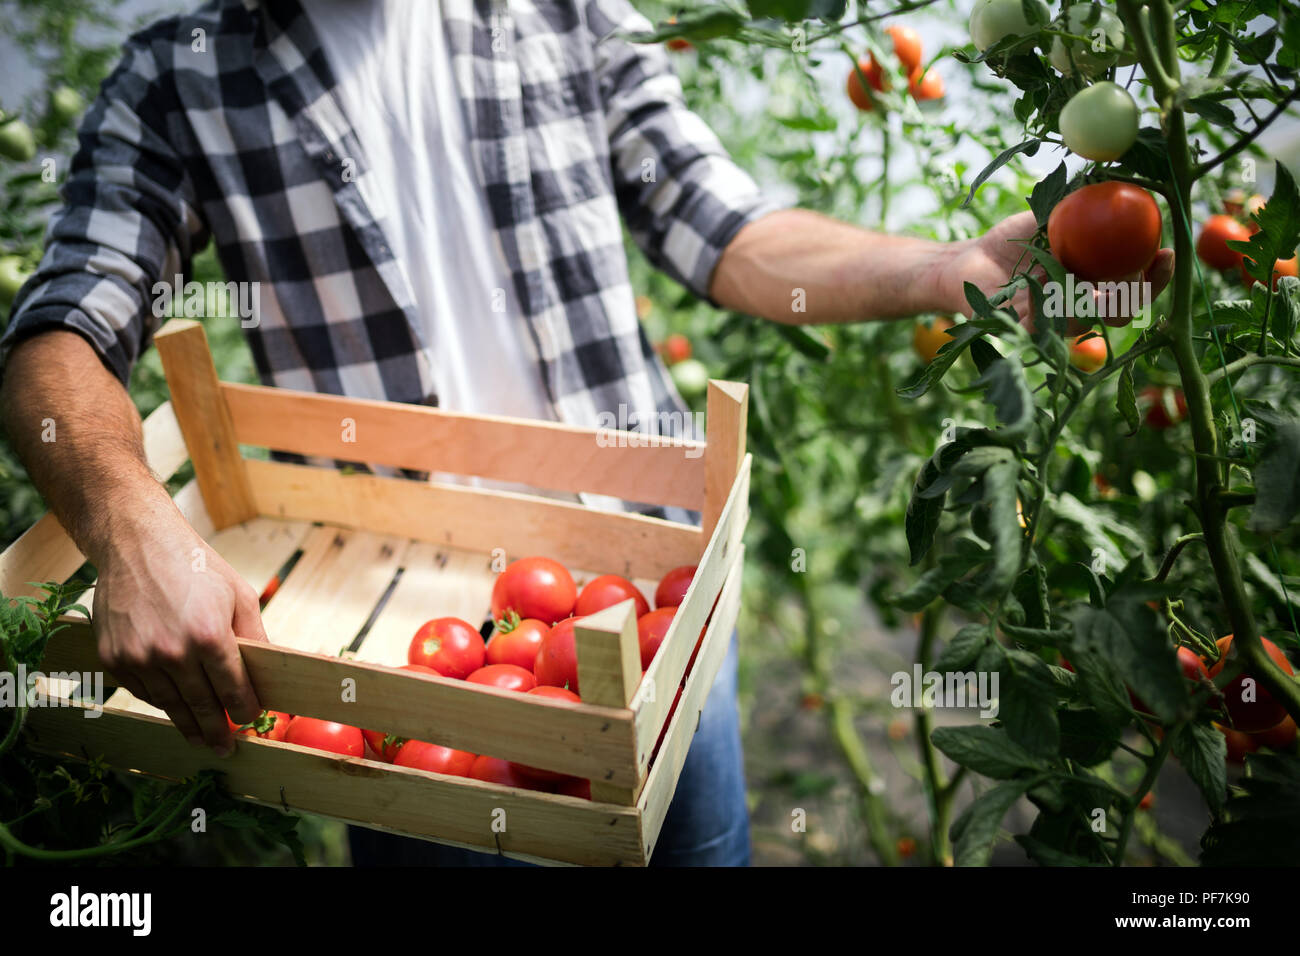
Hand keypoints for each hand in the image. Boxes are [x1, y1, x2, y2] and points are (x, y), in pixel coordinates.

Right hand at [93, 505, 266, 754]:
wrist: (137, 545)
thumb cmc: (195, 566)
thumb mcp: (238, 595)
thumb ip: (255, 636)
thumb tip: (269, 670)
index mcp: (209, 636)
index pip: (233, 689)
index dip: (245, 710)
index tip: (252, 720)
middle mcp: (172, 652)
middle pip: (201, 706)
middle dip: (218, 731)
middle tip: (226, 748)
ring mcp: (139, 658)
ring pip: (170, 704)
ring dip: (187, 724)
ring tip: (201, 738)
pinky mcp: (114, 658)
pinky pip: (143, 692)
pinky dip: (161, 701)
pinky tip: (174, 706)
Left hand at [939, 211, 1174, 330]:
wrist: (969, 258)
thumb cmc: (1015, 240)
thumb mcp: (1055, 215)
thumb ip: (1088, 205)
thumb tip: (1128, 177)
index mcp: (1092, 285)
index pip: (1134, 288)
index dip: (1155, 275)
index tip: (1166, 251)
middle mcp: (1077, 308)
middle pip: (1120, 313)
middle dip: (1143, 293)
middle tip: (1149, 267)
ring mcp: (1051, 322)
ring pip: (1086, 322)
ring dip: (1104, 304)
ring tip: (1112, 285)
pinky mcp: (1021, 330)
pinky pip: (1044, 325)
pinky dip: (1055, 308)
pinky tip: (1061, 291)